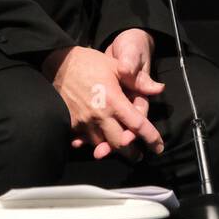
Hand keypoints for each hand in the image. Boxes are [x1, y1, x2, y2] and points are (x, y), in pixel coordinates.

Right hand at [42, 42, 163, 160]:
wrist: (59, 64)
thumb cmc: (89, 63)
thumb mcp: (116, 67)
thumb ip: (138, 81)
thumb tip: (159, 89)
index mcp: (114, 101)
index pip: (137, 125)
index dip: (150, 137)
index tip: (158, 148)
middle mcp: (99, 115)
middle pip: (118, 144)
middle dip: (130, 152)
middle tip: (137, 155)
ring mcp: (83, 122)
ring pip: (101, 144)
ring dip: (110, 147)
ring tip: (118, 147)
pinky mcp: (70, 124)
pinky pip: (83, 141)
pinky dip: (91, 143)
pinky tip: (97, 143)